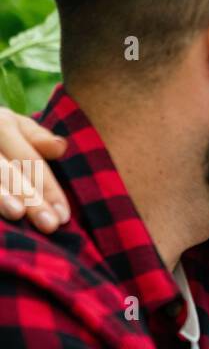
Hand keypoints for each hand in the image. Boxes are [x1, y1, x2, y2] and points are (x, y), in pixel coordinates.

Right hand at [0, 107, 68, 229]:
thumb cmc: (1, 135)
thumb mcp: (18, 128)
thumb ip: (38, 139)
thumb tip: (60, 147)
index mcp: (3, 124)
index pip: (30, 161)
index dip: (49, 189)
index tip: (63, 216)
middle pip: (9, 171)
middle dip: (30, 199)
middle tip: (49, 224)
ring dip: (2, 197)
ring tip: (17, 214)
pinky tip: (0, 223)